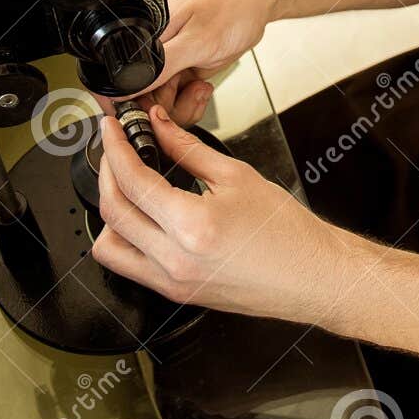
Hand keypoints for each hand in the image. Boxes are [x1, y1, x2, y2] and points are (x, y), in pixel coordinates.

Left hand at [91, 105, 356, 322]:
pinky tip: (140, 217)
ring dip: (109, 212)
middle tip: (115, 149)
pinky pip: (130, 266)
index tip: (112, 130)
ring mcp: (172, 282)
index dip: (115, 147)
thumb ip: (187, 148)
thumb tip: (159, 125)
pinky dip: (124, 238)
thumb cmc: (286, 233)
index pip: (132, 181)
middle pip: (112, 211)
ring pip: (109, 247)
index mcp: (191, 226)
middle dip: (107, 172)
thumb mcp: (236, 176)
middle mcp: (175, 260)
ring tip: (124, 186)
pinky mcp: (175, 293)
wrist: (311, 275)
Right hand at [101, 0, 275, 124]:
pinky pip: (180, 94)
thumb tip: (128, 86)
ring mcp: (172, 60)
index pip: (131, 83)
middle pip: (146, 95)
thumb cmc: (231, 6)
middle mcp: (156, 50)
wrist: (258, 0)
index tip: (164, 105)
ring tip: (201, 86)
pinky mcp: (186, 66)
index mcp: (148, 38)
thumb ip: (160, 66)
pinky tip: (203, 86)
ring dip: (184, 101)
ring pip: (165, 99)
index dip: (143, 100)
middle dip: (171, 102)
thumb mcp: (196, 41)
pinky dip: (193, 97)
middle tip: (193, 88)